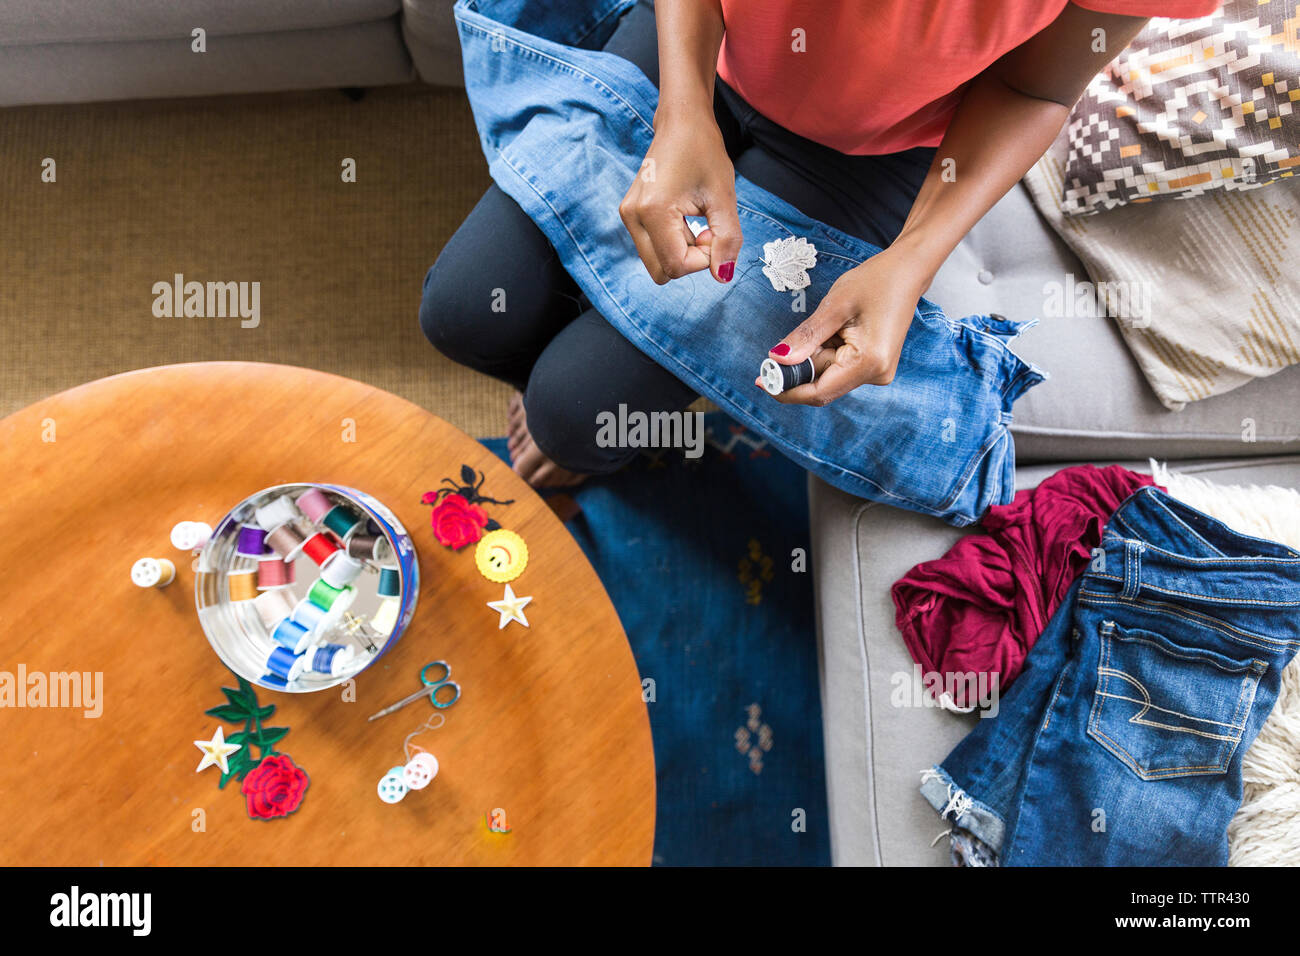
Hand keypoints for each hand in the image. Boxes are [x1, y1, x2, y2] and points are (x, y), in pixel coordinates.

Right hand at [619, 113, 740, 283]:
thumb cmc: (703, 151)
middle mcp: (633, 216)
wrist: (681, 122)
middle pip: (662, 272)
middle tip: (705, 228)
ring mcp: (628, 216)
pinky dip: (673, 242)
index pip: (677, 265)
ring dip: (682, 251)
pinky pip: (654, 248)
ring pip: (657, 263)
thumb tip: (723, 276)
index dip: (704, 258)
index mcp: (653, 211)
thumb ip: (727, 239)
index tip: (714, 230)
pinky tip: (684, 217)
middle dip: (690, 259)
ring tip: (695, 218)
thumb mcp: (724, 197)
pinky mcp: (631, 215)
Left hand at [758, 248, 928, 405]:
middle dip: (799, 367)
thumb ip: (806, 336)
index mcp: (869, 362)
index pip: (819, 392)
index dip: (787, 389)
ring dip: (815, 356)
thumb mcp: (835, 306)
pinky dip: (826, 352)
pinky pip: (839, 367)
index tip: (761, 379)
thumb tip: (777, 359)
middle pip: (822, 385)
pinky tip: (835, 329)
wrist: (907, 272)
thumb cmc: (875, 282)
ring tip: (828, 323)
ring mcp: (876, 372)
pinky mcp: (873, 365)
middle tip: (785, 343)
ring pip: (829, 375)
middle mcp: (876, 375)